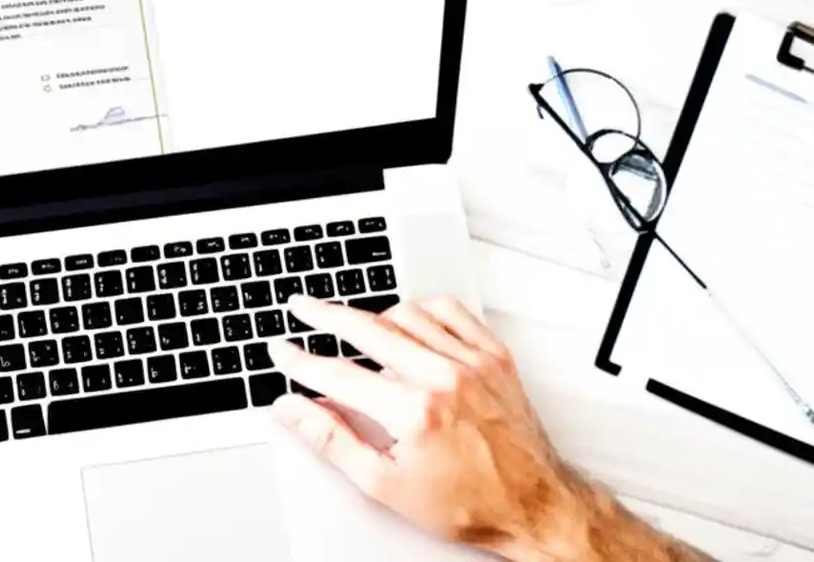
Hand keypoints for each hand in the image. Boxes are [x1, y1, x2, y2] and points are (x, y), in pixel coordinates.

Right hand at [269, 296, 707, 561]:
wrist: (532, 506)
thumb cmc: (467, 503)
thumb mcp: (384, 485)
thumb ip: (332, 440)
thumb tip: (295, 411)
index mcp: (414, 412)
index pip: (339, 374)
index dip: (301, 361)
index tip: (281, 351)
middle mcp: (444, 377)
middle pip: (369, 328)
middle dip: (326, 316)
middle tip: (303, 308)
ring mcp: (473, 362)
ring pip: (408, 314)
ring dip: (375, 316)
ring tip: (356, 327)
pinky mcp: (494, 355)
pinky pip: (451, 311)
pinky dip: (423, 309)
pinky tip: (409, 320)